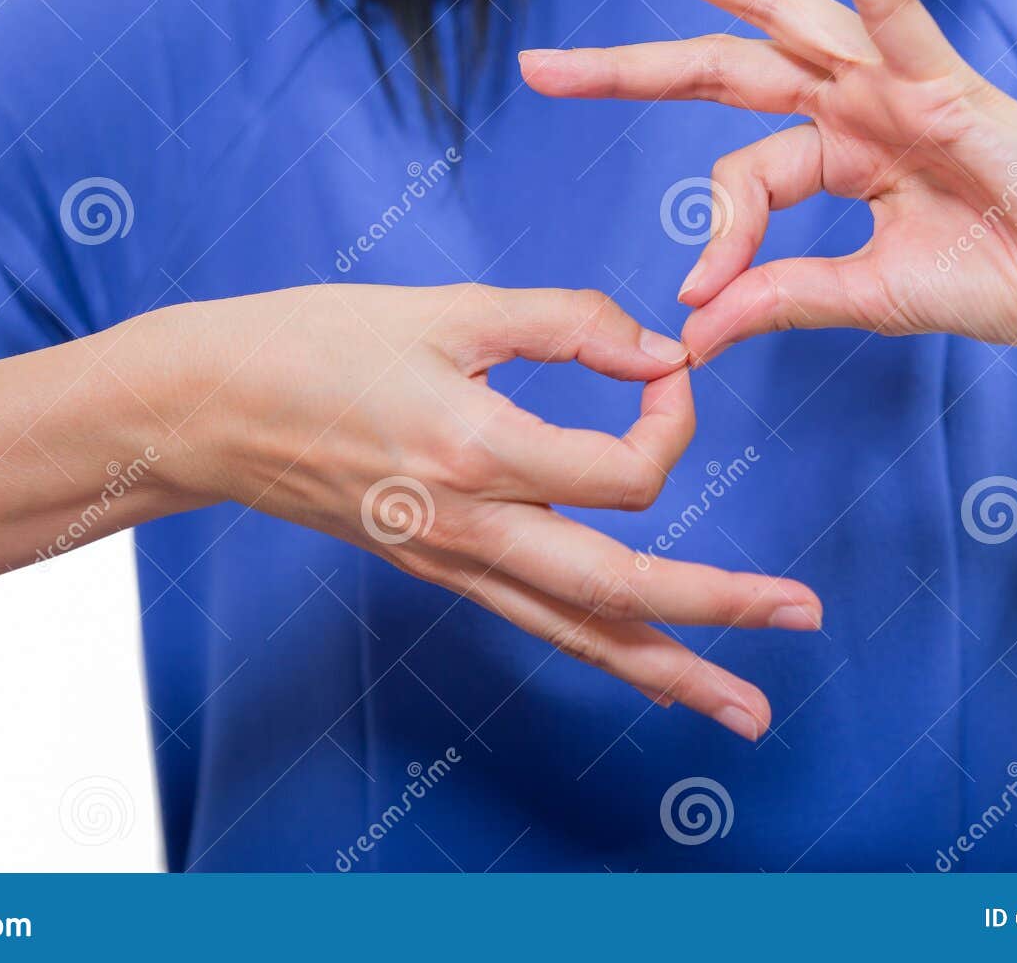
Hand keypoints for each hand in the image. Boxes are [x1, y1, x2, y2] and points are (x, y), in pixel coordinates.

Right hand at [146, 282, 823, 739]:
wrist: (212, 409)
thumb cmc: (318, 342)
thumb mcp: (448, 307)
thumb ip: (566, 321)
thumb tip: (660, 352)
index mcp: (477, 448)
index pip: (627, 468)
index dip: (674, 420)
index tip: (668, 368)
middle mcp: (471, 526)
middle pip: (623, 588)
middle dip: (720, 607)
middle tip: (803, 618)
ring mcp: (453, 562)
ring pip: (581, 632)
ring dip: (673, 671)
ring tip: (747, 710)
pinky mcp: (439, 570)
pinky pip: (536, 623)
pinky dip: (603, 651)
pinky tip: (648, 671)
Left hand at [521, 0, 1016, 364]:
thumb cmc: (1015, 279)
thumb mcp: (872, 296)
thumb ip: (781, 297)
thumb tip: (694, 330)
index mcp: (841, 154)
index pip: (744, 174)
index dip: (714, 235)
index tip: (700, 301)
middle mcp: (856, 104)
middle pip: (723, 66)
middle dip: (630, 65)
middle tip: (541, 64)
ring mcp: (895, 84)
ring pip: (778, 17)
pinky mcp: (947, 83)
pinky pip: (892, 4)